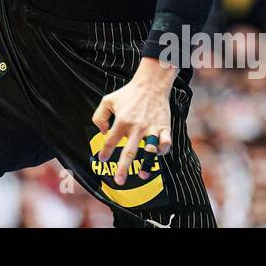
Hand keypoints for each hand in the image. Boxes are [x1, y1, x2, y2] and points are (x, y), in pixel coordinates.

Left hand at [91, 59, 175, 184]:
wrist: (151, 84)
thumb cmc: (128, 94)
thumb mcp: (108, 100)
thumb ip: (99, 116)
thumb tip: (102, 132)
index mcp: (121, 121)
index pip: (110, 141)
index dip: (105, 152)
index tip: (102, 159)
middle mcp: (136, 127)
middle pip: (128, 152)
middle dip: (123, 168)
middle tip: (119, 181)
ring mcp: (151, 128)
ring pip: (149, 151)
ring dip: (146, 165)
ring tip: (143, 176)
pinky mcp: (164, 127)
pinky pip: (166, 143)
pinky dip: (163, 150)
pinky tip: (158, 155)